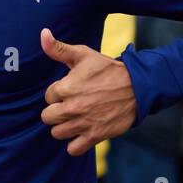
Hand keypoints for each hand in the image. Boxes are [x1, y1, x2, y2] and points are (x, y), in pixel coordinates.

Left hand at [39, 28, 137, 155]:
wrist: (139, 86)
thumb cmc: (108, 69)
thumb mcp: (83, 55)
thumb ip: (59, 48)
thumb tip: (43, 34)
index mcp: (67, 87)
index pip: (48, 96)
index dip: (58, 93)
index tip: (71, 89)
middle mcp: (73, 107)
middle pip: (47, 117)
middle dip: (57, 111)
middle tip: (71, 105)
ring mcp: (84, 123)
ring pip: (57, 133)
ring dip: (64, 127)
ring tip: (76, 117)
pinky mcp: (96, 135)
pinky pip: (73, 149)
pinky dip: (75, 144)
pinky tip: (82, 132)